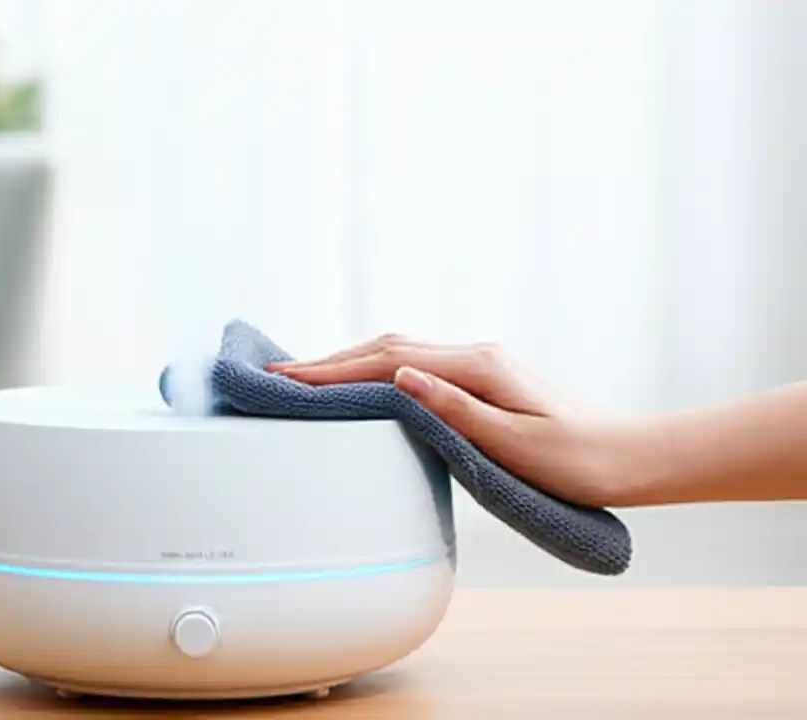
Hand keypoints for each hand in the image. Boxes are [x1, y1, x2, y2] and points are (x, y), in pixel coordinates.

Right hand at [268, 335, 628, 506]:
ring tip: (302, 376)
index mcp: (480, 366)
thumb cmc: (575, 462)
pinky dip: (372, 369)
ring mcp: (477, 362)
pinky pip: (412, 364)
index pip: (390, 361)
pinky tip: (356, 381)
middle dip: (329, 360)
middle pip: (386, 346)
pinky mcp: (478, 377)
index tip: (289, 377)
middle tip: (277, 373)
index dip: (335, 370)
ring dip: (347, 361)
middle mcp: (475, 354)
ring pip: (396, 351)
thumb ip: (454, 410)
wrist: (622, 459)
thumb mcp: (513, 443)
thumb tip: (402, 376)